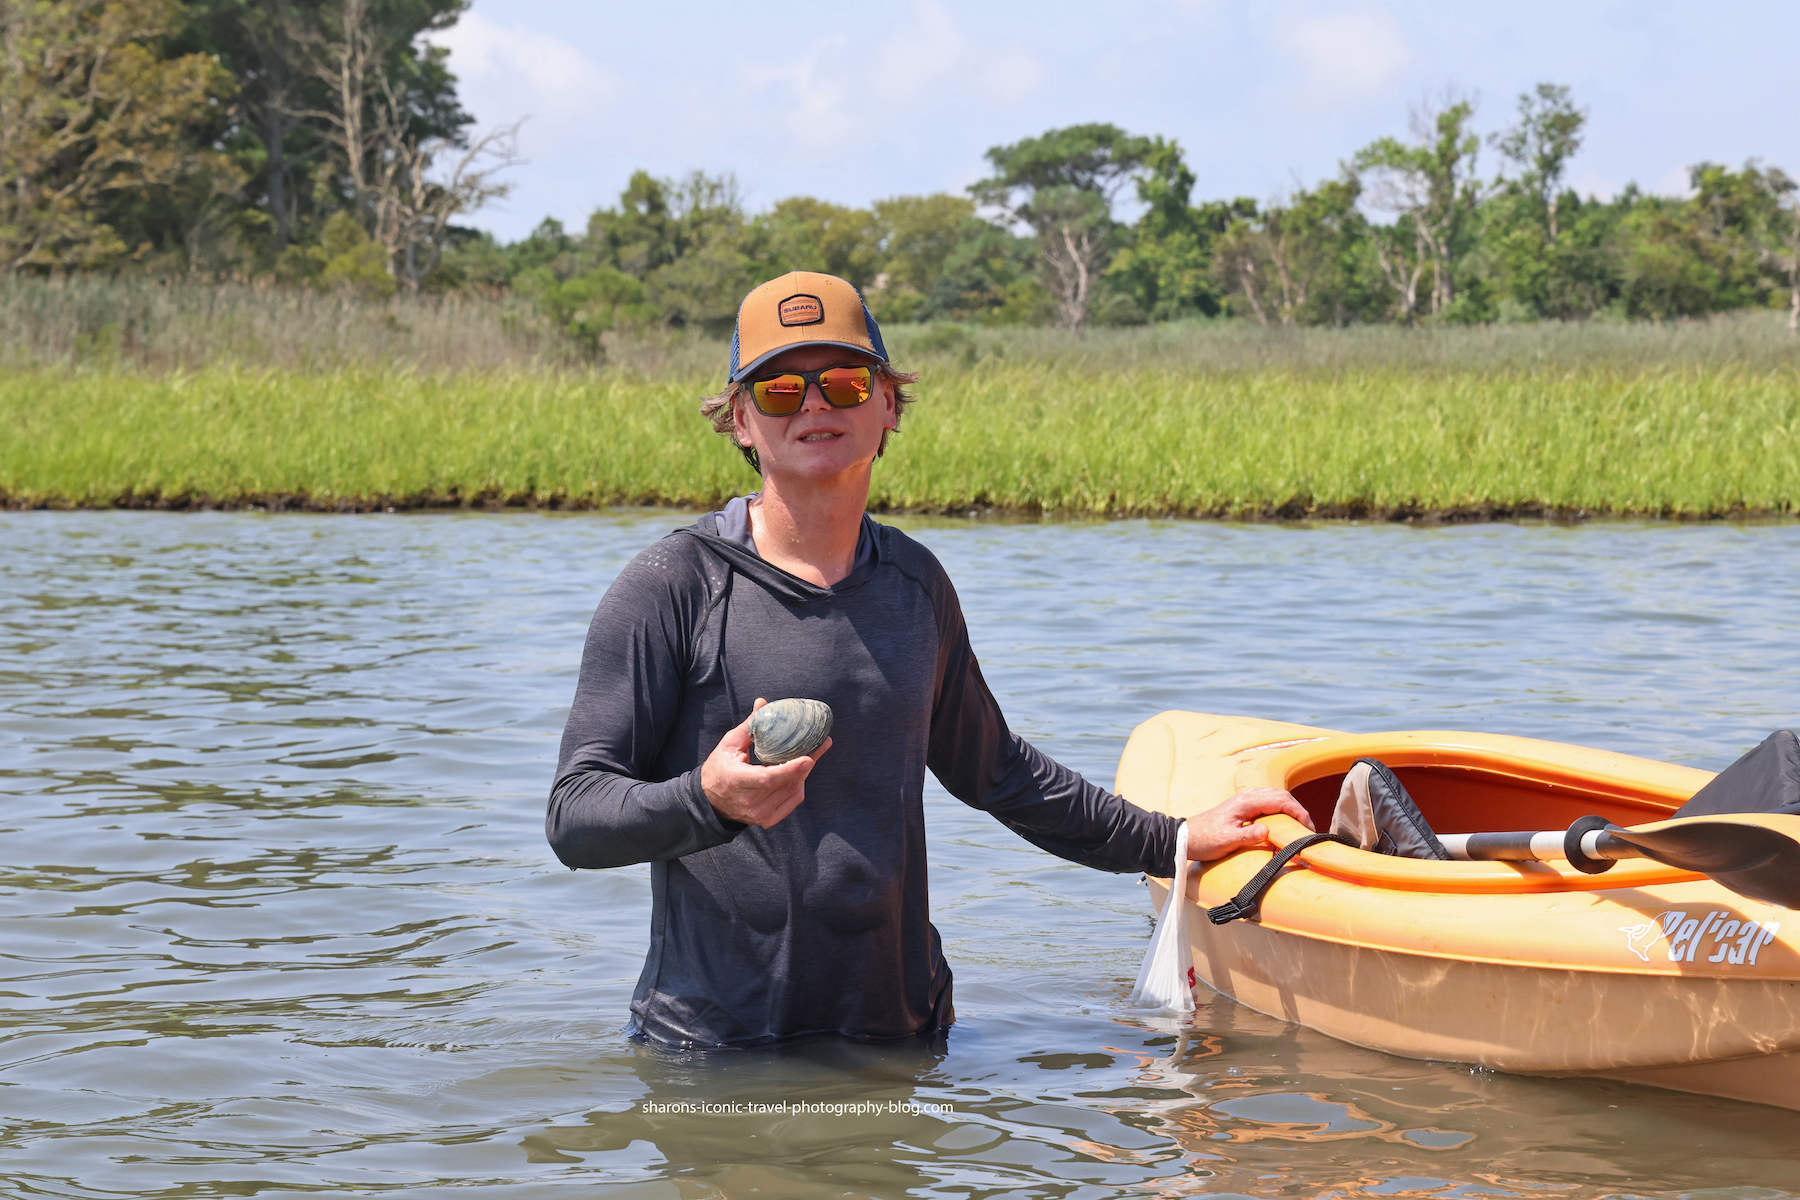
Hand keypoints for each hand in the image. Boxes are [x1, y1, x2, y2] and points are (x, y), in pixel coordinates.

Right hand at [700, 697, 832, 828]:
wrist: (711, 802)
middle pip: (787, 783)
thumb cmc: (720, 768)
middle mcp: (750, 802)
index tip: (809, 757)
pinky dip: (799, 785)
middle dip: (808, 763)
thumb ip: (749, 726)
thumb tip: (763, 703)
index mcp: (736, 781)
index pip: (767, 778)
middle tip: (822, 744)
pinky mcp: (767, 820)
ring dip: (805, 772)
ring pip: (793, 791)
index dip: (790, 769)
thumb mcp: (729, 745)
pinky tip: (799, 772)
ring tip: (812, 754)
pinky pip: (793, 801)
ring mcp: (760, 814)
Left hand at [1185, 787, 1314, 860]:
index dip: (1298, 812)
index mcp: (1245, 802)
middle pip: (1281, 795)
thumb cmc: (1204, 840)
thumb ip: (1248, 836)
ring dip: (1290, 808)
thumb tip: (1267, 832)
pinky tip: (1282, 822)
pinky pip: (1267, 802)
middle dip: (1298, 809)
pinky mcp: (1242, 808)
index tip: (1308, 828)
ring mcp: (1244, 801)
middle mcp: (1246, 797)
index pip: (1280, 800)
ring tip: (1299, 826)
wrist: (1185, 838)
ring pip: (1274, 797)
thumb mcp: (1227, 841)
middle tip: (1308, 829)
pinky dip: (1280, 809)